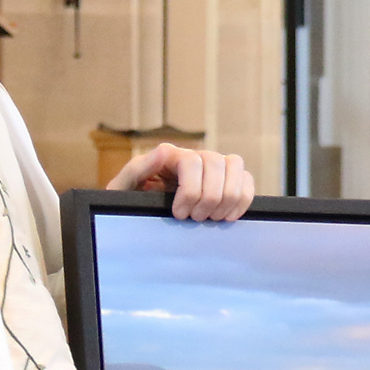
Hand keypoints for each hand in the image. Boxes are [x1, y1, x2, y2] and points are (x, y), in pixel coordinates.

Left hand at [109, 143, 253, 220]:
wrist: (137, 216)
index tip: (179, 214)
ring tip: (213, 218)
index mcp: (170, 156)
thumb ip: (138, 168)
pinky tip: (229, 216)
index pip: (192, 162)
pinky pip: (246, 180)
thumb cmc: (130, 201)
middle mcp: (194, 156)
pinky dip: (243, 198)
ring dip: (229, 197)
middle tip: (196, 218)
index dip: (190, 191)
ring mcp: (212, 168)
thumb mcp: (123, 187)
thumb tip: (163, 151)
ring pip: (235, 167)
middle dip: (210, 197)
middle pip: (216, 163)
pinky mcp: (226, 181)